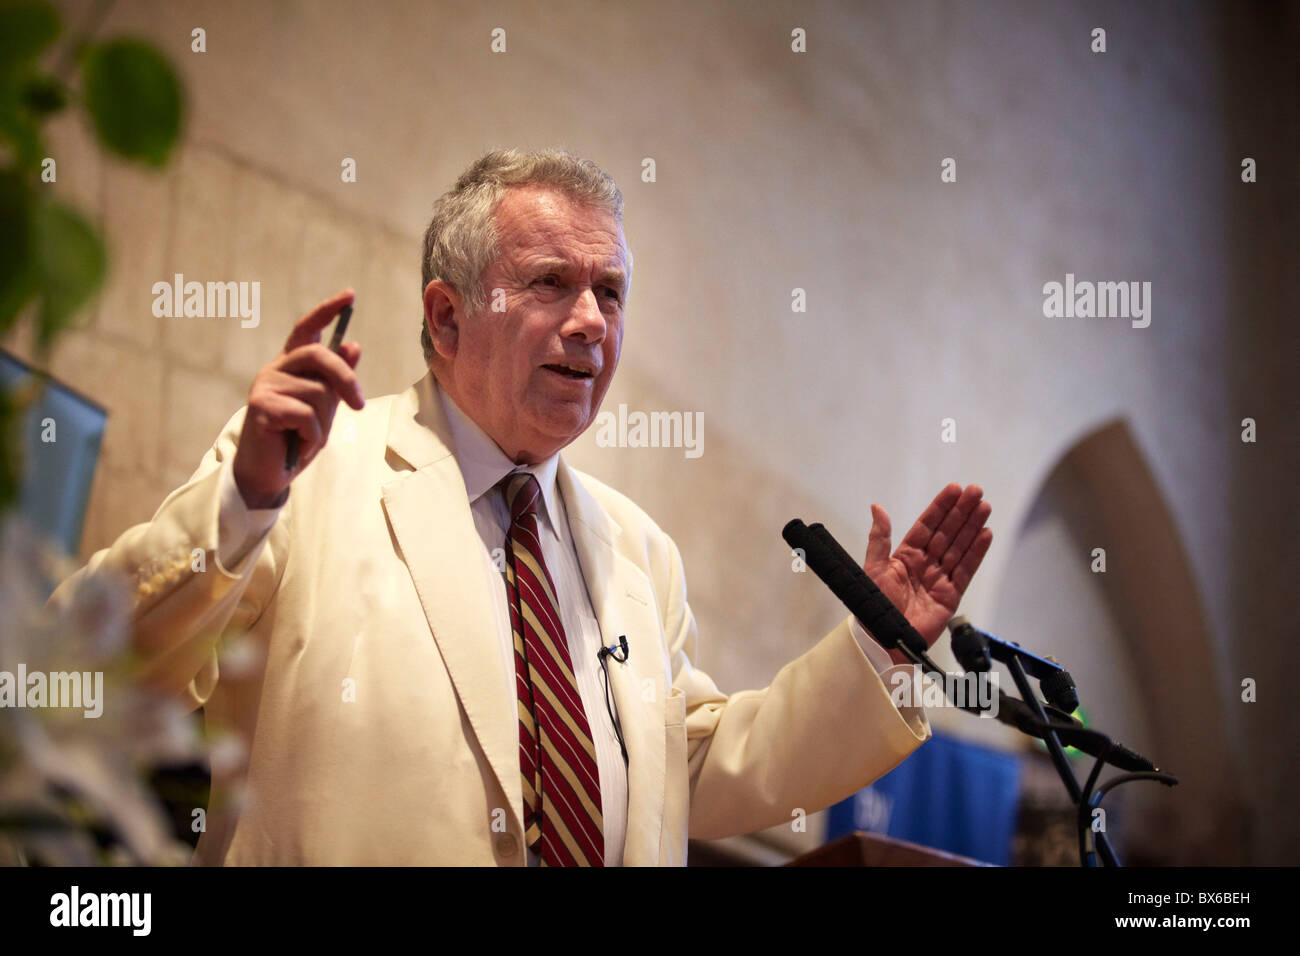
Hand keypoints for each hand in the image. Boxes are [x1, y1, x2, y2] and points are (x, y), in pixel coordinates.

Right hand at [232, 289, 363, 508]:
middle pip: (321, 356)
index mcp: (290, 366)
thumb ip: (335, 380)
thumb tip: (353, 345)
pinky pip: (307, 416)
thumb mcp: (323, 409)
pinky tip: (298, 445)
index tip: (349, 295)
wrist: (267, 474)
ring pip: (319, 393)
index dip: (326, 311)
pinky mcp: (262, 407)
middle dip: (347, 380)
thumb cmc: (295, 440)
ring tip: (306, 437)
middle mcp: (275, 369)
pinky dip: (312, 436)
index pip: (307, 329)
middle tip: (360, 406)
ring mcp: (266, 386)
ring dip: (324, 423)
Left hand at [861, 483, 992, 664]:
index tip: (954, 489)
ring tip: (985, 507)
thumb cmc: (874, 607)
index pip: (927, 526)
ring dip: (972, 526)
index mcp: (905, 556)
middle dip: (962, 512)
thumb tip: (877, 508)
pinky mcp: (950, 595)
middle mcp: (924, 564)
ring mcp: (939, 579)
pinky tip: (986, 535)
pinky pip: (966, 570)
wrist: (883, 640)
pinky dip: (977, 552)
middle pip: (947, 532)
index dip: (940, 507)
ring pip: (959, 547)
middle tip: (976, 491)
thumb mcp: (873, 568)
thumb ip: (879, 539)